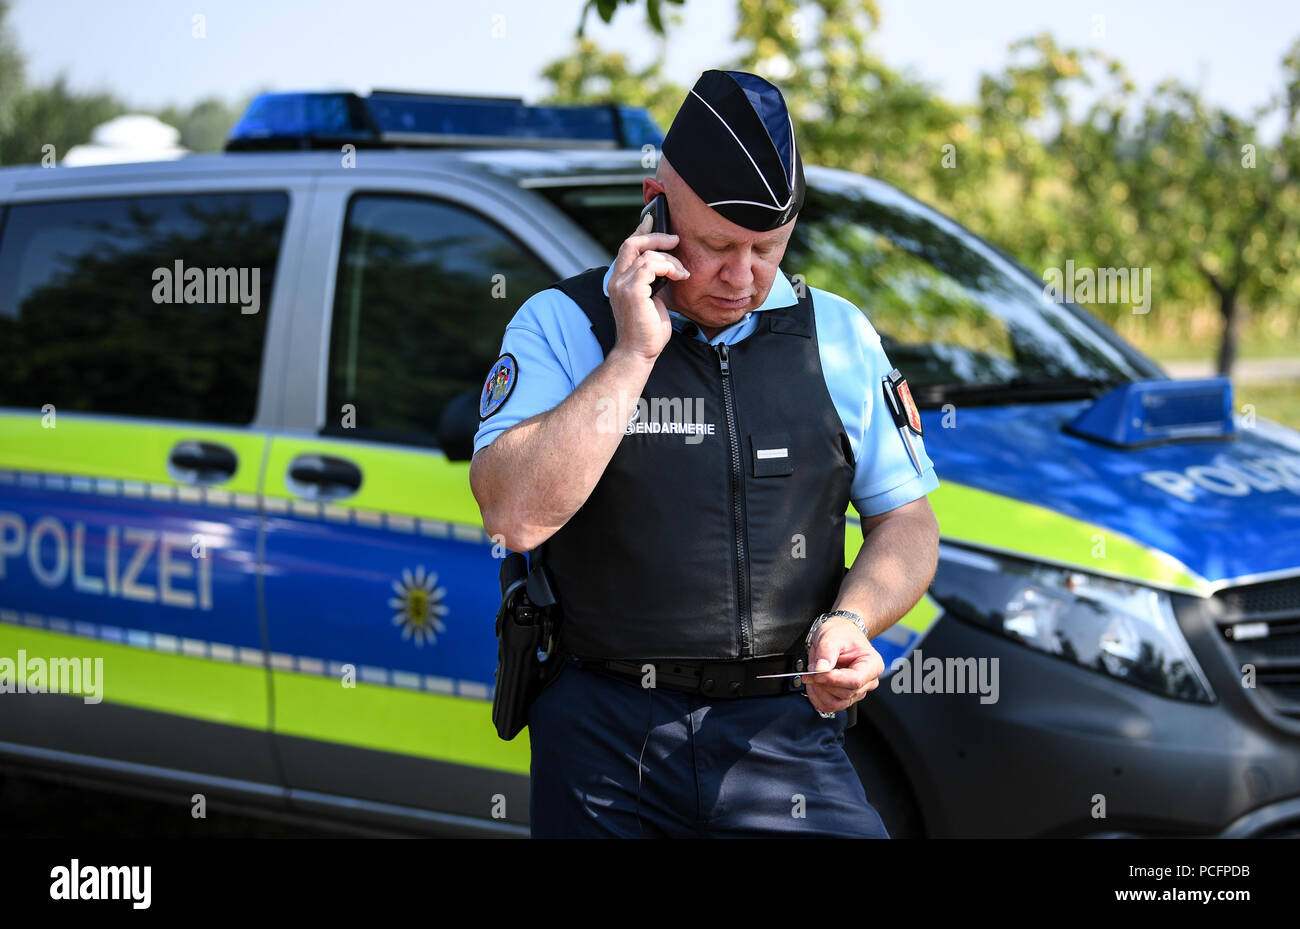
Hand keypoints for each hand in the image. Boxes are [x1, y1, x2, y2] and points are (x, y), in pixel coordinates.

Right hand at [607, 212, 689, 360]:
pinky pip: (650, 266)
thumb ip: (654, 281)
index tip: (652, 219)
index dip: (640, 231)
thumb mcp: (653, 300)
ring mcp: (621, 285)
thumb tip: (669, 266)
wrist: (638, 353)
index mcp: (619, 281)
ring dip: (670, 259)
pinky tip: (679, 276)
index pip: (627, 248)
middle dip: (656, 236)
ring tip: (682, 272)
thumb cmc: (648, 332)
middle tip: (675, 238)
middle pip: (632, 243)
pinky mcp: (631, 291)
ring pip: (646, 254)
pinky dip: (668, 267)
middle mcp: (616, 280)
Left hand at [803, 616, 884, 713]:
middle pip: (846, 693)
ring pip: (838, 703)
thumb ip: (826, 652)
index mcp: (872, 665)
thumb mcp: (831, 636)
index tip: (816, 673)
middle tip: (809, 671)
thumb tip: (821, 669)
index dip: (833, 679)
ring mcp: (858, 690)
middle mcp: (869, 680)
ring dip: (820, 693)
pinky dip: (818, 698)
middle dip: (823, 684)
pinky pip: (832, 705)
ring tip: (811, 677)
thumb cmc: (841, 633)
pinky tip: (813, 686)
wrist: (840, 633)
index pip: (855, 680)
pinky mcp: (846, 695)